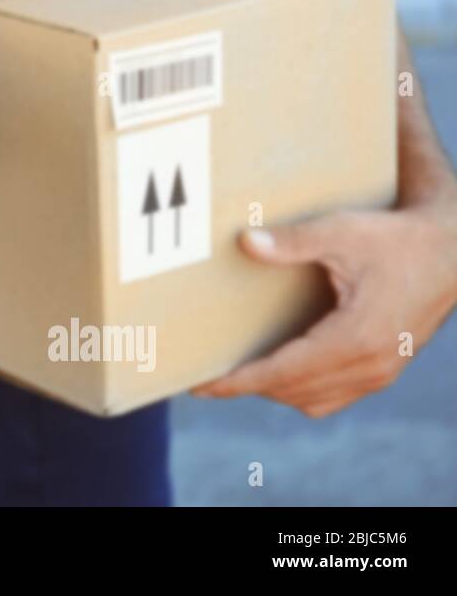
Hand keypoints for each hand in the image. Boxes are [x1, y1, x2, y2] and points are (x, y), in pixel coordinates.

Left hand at [193, 195, 456, 416]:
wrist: (452, 251)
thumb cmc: (396, 239)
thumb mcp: (343, 232)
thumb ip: (292, 241)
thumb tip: (245, 242)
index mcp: (356, 338)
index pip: (283, 373)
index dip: (238, 382)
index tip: (201, 385)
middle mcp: (370, 365)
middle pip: (292, 391)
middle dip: (247, 386)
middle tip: (204, 376)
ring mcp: (381, 372)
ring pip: (312, 399)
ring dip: (273, 390)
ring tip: (234, 374)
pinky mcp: (385, 370)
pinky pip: (333, 395)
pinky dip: (301, 390)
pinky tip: (278, 371)